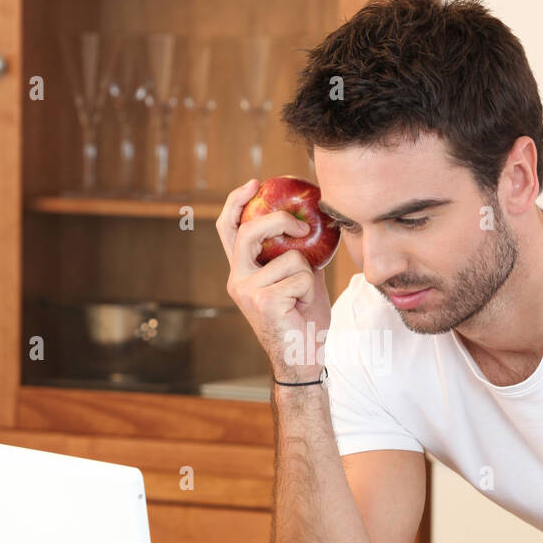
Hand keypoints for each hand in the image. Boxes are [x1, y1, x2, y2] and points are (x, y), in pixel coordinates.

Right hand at [216, 178, 332, 381]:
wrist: (303, 359)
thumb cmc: (304, 320)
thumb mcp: (301, 279)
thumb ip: (297, 254)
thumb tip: (313, 224)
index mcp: (242, 272)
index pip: (229, 230)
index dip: (236, 203)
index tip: (254, 184)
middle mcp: (237, 279)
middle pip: (250, 231)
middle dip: (279, 220)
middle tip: (300, 226)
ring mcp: (247, 291)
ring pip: (291, 258)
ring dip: (308, 276)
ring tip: (302, 299)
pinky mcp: (263, 301)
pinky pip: (301, 276)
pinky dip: (311, 291)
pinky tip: (302, 309)